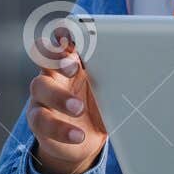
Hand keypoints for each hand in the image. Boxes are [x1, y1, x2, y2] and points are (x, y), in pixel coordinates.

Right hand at [25, 42, 106, 173]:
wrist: (84, 141)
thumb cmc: (97, 107)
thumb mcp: (107, 91)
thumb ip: (111, 77)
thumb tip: (135, 68)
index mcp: (71, 61)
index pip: (62, 39)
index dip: (63, 32)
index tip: (71, 34)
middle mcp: (53, 74)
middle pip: (43, 54)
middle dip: (56, 56)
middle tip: (74, 67)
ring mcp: (42, 96)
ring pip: (39, 86)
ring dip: (59, 96)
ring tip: (78, 107)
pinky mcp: (37, 120)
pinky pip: (42, 120)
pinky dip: (61, 128)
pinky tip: (77, 134)